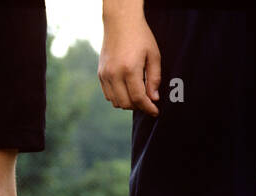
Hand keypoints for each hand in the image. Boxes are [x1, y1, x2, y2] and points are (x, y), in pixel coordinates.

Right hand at [98, 1, 160, 115]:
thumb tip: (153, 98)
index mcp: (130, 69)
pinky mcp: (100, 75)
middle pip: (126, 103)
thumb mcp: (153, 55)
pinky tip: (126, 90)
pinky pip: (108, 95)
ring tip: (137, 95)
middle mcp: (114, 75)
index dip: (148, 108)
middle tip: (147, 102)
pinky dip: (118, 97)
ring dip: (127, 103)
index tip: (155, 112)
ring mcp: (105, 75)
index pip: (138, 98)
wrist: (120, 23)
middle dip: (138, 106)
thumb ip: (154, 78)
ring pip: (115, 102)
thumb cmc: (140, 37)